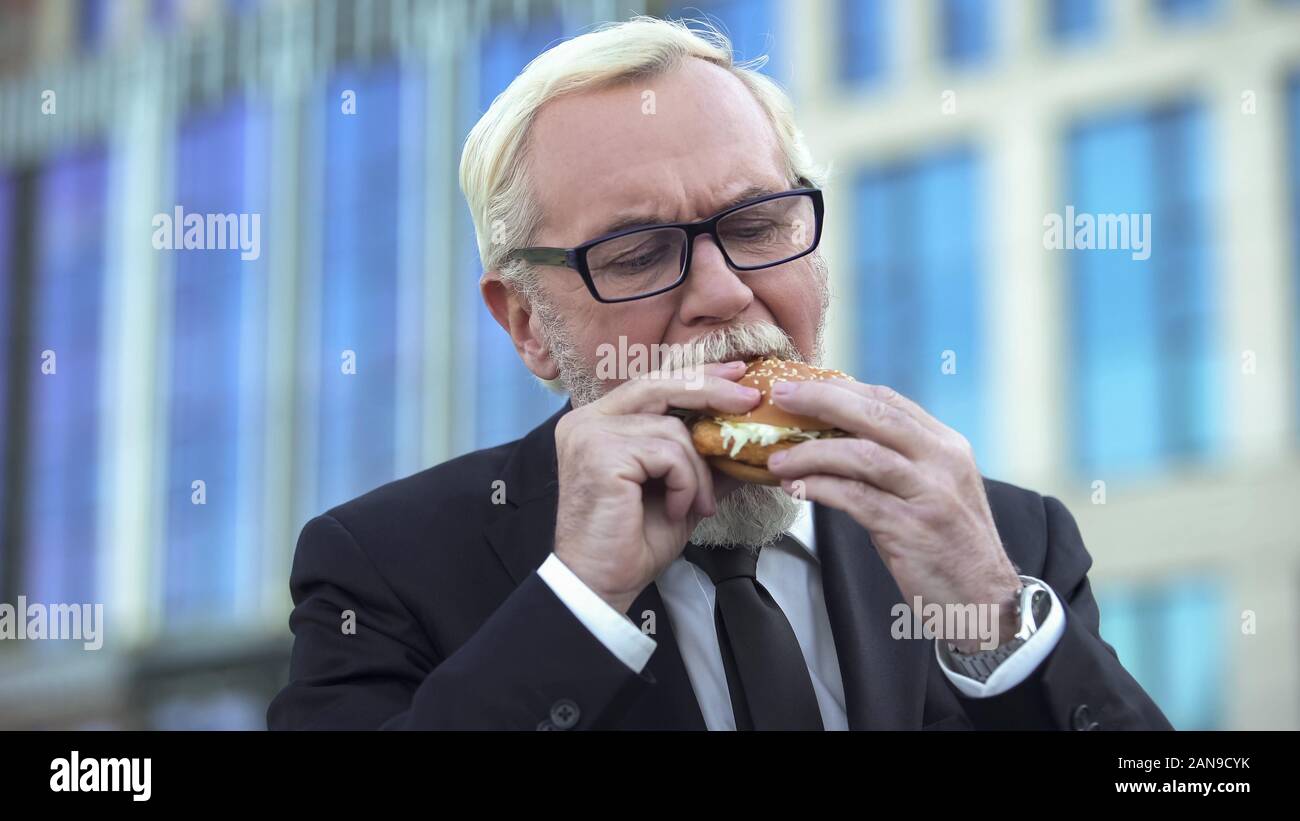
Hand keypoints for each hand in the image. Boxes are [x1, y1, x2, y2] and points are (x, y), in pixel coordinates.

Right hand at [552, 361, 756, 612]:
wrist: (602, 582)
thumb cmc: (633, 540)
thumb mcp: (681, 491)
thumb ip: (704, 460)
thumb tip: (746, 440)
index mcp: (599, 421)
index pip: (654, 384)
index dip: (696, 377)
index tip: (737, 375)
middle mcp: (587, 420)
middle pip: (660, 386)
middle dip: (710, 391)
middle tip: (749, 402)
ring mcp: (590, 434)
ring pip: (673, 430)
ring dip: (698, 472)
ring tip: (697, 504)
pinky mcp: (600, 454)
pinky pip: (668, 454)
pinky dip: (685, 483)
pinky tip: (677, 508)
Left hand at [765, 379, 1020, 650]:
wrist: (985, 601)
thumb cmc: (950, 548)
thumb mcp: (932, 491)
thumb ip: (897, 463)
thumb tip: (836, 442)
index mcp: (947, 446)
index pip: (890, 401)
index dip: (842, 388)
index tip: (803, 385)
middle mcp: (942, 462)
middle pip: (875, 415)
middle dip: (822, 400)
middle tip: (783, 397)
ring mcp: (930, 493)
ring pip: (861, 454)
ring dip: (811, 453)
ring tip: (777, 459)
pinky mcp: (912, 528)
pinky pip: (856, 498)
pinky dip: (821, 489)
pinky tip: (796, 488)